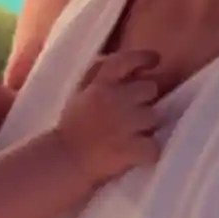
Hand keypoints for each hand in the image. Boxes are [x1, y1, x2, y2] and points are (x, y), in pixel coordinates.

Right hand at [55, 49, 163, 183]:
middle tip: (134, 113)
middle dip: (145, 100)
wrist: (63, 160)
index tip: (155, 60)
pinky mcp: (132, 148)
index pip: (126, 60)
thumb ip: (101, 79)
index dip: (144, 57)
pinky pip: (154, 146)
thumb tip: (129, 68)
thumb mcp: (81, 94)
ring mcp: (126, 124)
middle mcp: (115, 99)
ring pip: (155, 117)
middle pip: (150, 88)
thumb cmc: (71, 128)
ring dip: (147, 126)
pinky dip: (148, 152)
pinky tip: (137, 155)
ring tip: (132, 136)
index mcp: (100, 85)